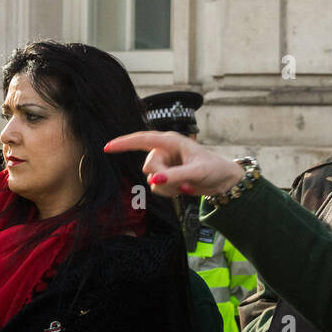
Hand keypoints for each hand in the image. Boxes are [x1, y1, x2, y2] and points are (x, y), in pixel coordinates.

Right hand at [104, 131, 245, 197]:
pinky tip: (183, 189)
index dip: (124, 143)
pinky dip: (169, 191)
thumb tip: (154, 180)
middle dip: (161, 177)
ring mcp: (165, 164)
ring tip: (185, 186)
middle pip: (148, 165)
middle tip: (179, 182)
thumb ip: (174, 176)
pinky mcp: (167, 176)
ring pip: (151, 179)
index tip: (107, 147)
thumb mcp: (197, 172)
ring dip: (166, 187)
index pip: (142, 139)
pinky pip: (157, 187)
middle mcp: (165, 151)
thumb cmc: (214, 169)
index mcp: (171, 141)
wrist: (224, 181)